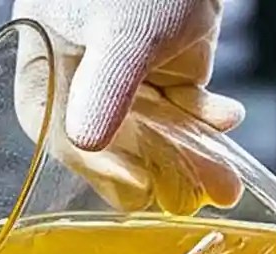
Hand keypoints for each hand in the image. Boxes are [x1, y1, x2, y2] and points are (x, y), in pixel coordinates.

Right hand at [12, 0, 245, 213]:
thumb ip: (106, 89)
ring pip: (159, 133)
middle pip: (120, 144)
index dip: (102, 171)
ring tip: (225, 178)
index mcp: (49, 75)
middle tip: (198, 197)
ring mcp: (129, 79)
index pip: (66, 140)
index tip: (138, 193)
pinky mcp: (167, 70)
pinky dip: (208, 121)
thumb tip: (83, 146)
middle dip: (162, 170)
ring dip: (194, 155)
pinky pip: (186, 111)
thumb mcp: (121, 35)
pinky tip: (227, 120)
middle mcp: (86, 85)